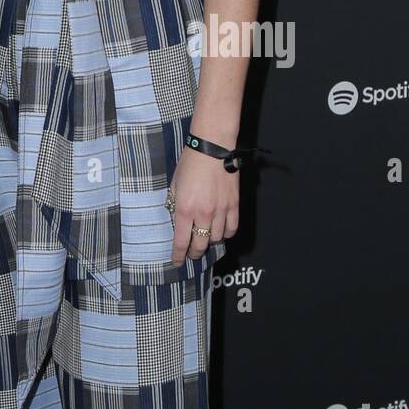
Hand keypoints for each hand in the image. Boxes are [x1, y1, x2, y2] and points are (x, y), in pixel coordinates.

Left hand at [167, 145, 239, 265]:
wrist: (212, 147)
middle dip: (194, 253)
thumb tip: (177, 220)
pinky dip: (226, 234)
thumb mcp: (174, 184)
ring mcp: (221, 210)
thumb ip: (174, 204)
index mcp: (185, 208)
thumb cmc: (190, 162)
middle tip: (191, 254)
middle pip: (200, 245)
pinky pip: (232, 228)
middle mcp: (203, 213)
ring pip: (217, 239)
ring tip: (205, 238)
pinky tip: (220, 231)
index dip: (178, 255)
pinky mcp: (234, 205)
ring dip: (209, 241)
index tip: (176, 262)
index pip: (181, 241)